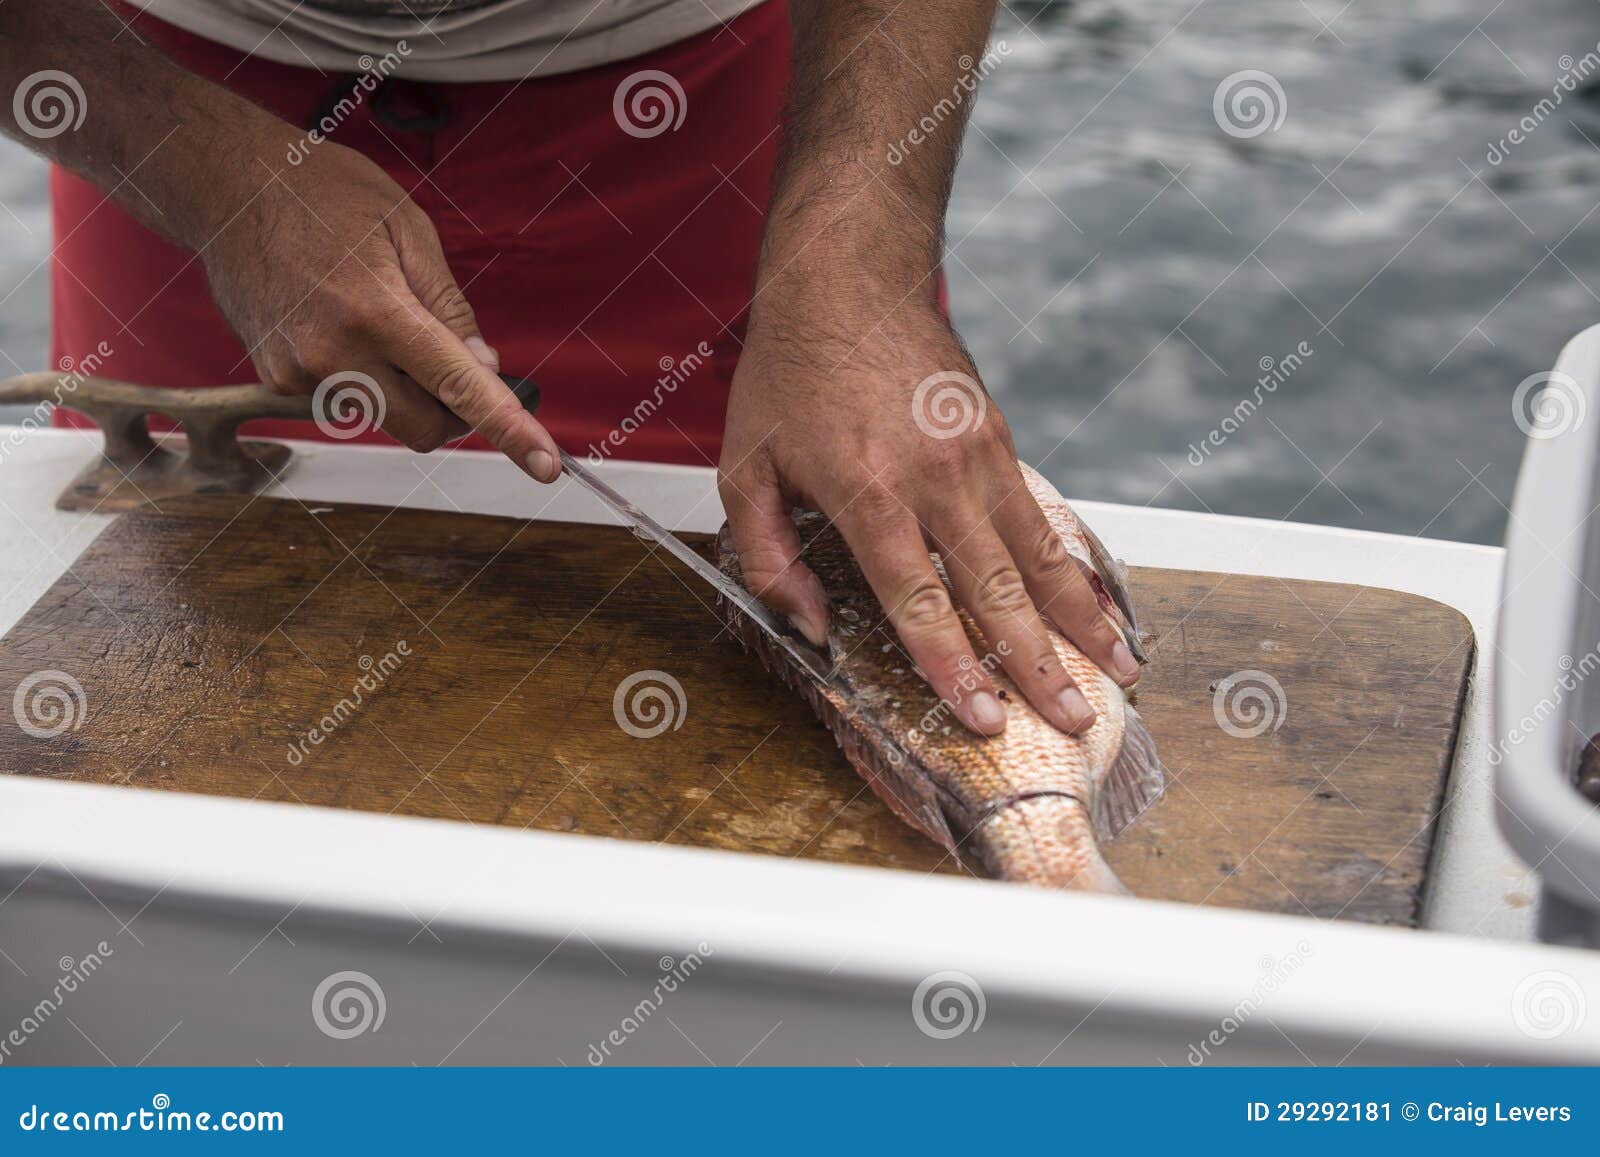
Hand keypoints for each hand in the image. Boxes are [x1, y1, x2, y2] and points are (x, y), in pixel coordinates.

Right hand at [199, 132, 560, 478]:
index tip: (545, 465)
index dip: (509, 431)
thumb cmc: (321, 193)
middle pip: (424, 427)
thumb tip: (484, 367)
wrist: (225, 187)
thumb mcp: (407, 229)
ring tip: (371, 312)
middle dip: (451, 409)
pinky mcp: (275, 379)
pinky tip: (336, 318)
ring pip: (385, 414)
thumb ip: (450, 308)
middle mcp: (334, 353)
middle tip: (449, 358)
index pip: (458, 387)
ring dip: (402, 386)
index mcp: (376, 310)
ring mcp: (298, 373)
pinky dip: (361, 373)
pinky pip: (345, 397)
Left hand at [718, 295, 1139, 736]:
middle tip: (1074, 720)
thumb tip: (812, 628)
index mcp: (869, 493)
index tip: (985, 717)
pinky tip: (1095, 603)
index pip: (918, 602)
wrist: (844, 280)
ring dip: (1082, 619)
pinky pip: (1041, 515)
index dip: (954, 667)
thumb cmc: (790, 376)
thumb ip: (767, 557)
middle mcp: (935, 478)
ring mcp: (977, 454)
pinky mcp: (999, 436)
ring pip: (1039, 554)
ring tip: (1121, 671)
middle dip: (1039, 664)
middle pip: (996, 590)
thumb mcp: (743, 468)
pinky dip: (1072, 565)